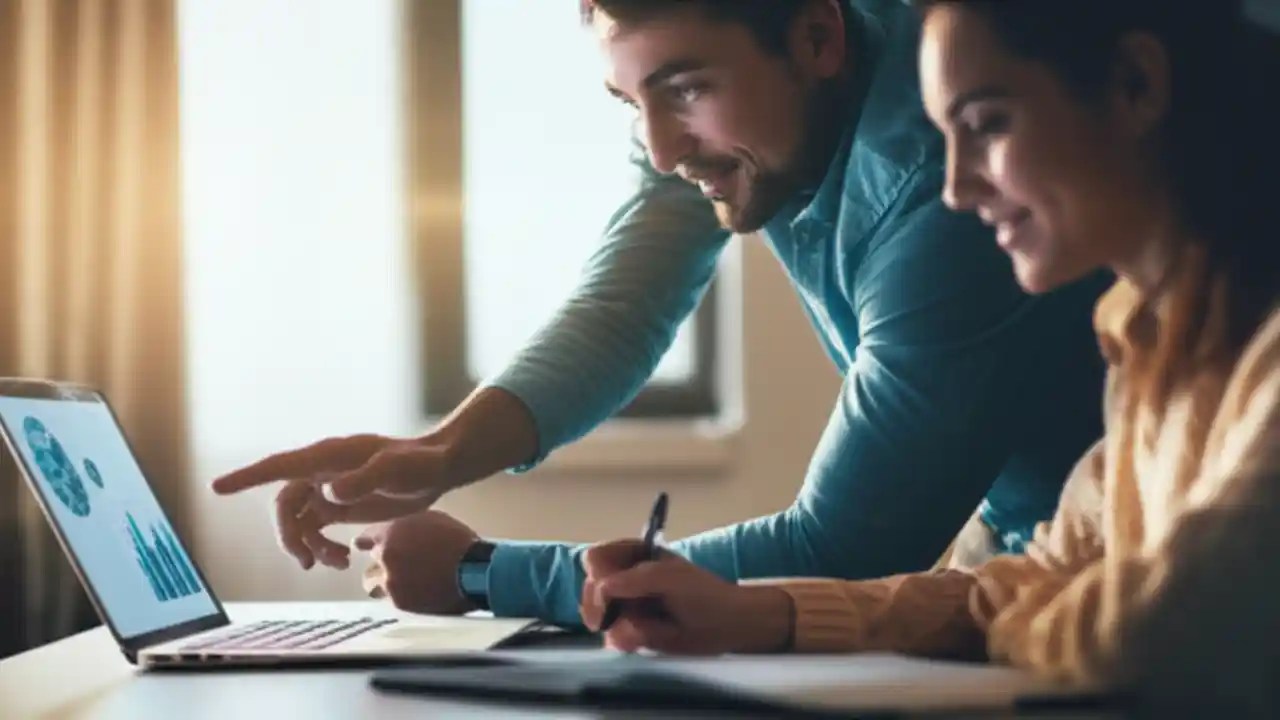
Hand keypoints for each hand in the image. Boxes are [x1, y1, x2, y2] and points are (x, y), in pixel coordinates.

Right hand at [211, 434, 457, 569]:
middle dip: (288, 535)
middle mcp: (322, 472)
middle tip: (306, 562)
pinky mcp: (341, 505)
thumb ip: (364, 481)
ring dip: (308, 546)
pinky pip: (316, 529)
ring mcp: (330, 489)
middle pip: (284, 505)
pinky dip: (322, 547)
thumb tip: (328, 494)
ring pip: (299, 522)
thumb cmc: (418, 462)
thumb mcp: (395, 470)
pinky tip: (343, 560)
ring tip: (337, 563)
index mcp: (328, 457)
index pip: (279, 466)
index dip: (248, 478)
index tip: (217, 488)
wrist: (439, 468)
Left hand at [354, 510, 479, 614]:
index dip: (368, 543)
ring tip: (403, 585)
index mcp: (390, 534)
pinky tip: (416, 594)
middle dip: (380, 566)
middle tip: (397, 567)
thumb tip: (397, 532)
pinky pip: (392, 600)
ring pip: (375, 586)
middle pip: (370, 564)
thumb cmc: (459, 541)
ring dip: (385, 584)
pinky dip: (401, 596)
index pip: (365, 539)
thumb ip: (407, 526)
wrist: (475, 570)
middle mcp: (384, 557)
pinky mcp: (401, 602)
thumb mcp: (432, 519)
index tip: (367, 546)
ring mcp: (391, 582)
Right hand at [580, 540, 793, 654]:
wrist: (730, 627)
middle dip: (600, 606)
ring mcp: (628, 607)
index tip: (606, 591)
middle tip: (609, 619)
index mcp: (635, 556)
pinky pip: (613, 638)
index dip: (597, 574)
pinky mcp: (634, 632)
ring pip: (598, 617)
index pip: (596, 558)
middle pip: (590, 588)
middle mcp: (626, 580)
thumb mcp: (670, 579)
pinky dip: (622, 640)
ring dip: (614, 626)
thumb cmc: (705, 594)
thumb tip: (601, 589)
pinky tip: (638, 641)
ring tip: (638, 632)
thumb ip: (634, 579)